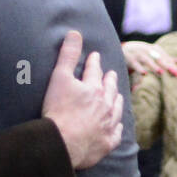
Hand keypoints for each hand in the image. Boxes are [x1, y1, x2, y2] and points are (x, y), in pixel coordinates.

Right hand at [42, 30, 123, 169]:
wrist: (63, 143)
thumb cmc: (59, 111)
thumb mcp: (59, 78)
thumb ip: (68, 55)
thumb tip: (75, 33)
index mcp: (94, 89)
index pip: (95, 71)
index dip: (94, 62)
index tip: (96, 56)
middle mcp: (106, 105)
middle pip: (110, 89)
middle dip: (110, 80)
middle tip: (111, 74)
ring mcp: (108, 125)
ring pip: (117, 110)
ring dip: (117, 101)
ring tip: (117, 97)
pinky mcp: (107, 143)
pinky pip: (116, 133)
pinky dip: (117, 127)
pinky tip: (117, 126)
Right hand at [122, 40, 176, 78]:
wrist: (123, 48)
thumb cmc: (141, 53)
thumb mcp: (153, 53)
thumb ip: (165, 58)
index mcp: (154, 49)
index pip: (165, 57)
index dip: (171, 65)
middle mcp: (147, 51)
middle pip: (158, 58)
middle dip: (166, 65)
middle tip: (175, 73)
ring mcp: (139, 55)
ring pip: (147, 61)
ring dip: (154, 66)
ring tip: (161, 72)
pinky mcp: (130, 60)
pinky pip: (135, 65)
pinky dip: (139, 69)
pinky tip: (144, 74)